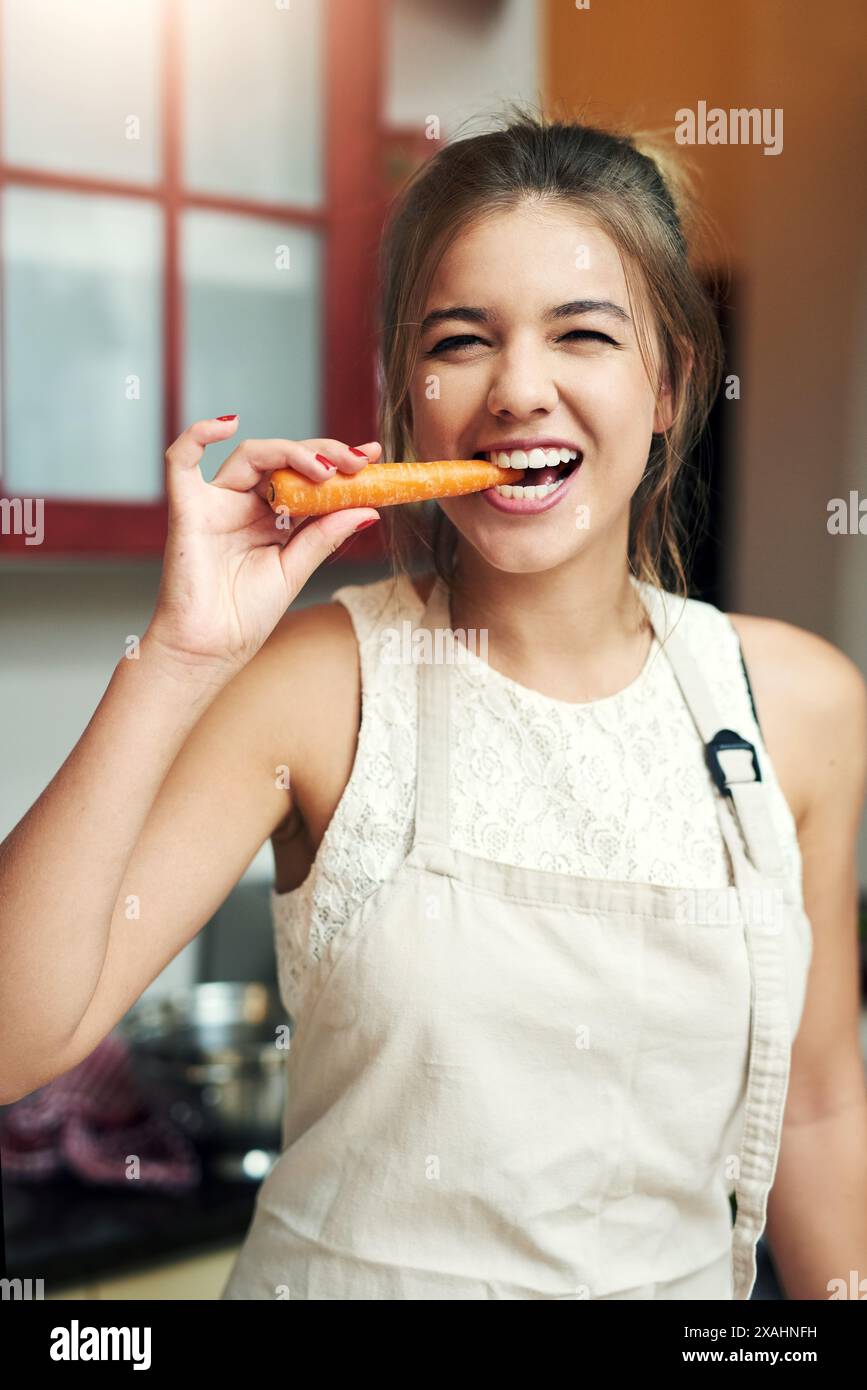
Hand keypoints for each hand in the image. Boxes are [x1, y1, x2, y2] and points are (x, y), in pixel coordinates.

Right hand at [147, 416, 380, 672]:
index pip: (306, 477)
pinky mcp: (186, 509)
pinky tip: (227, 424)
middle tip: (357, 460)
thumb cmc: (246, 616)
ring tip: (324, 469)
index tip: (373, 455)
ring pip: (251, 456)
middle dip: (322, 453)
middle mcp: (244, 504)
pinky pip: (180, 461)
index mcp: (272, 518)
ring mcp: (215, 503)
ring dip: (290, 453)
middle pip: (283, 460)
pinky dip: (197, 434)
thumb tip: (369, 509)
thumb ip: (324, 536)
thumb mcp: (296, 570)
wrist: (209, 650)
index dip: (338, 462)